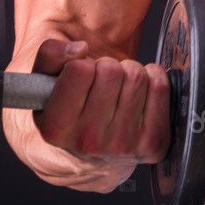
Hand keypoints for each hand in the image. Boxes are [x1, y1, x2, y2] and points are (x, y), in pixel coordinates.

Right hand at [31, 39, 170, 163]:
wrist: (88, 156)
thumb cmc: (67, 108)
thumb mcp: (43, 82)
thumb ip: (50, 55)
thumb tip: (80, 49)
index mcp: (57, 127)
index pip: (80, 69)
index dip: (81, 63)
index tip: (81, 75)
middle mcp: (89, 141)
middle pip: (111, 70)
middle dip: (107, 66)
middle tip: (102, 80)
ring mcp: (123, 145)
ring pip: (137, 76)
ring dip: (128, 73)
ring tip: (118, 88)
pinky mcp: (153, 144)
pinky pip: (160, 87)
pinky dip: (152, 79)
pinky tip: (138, 92)